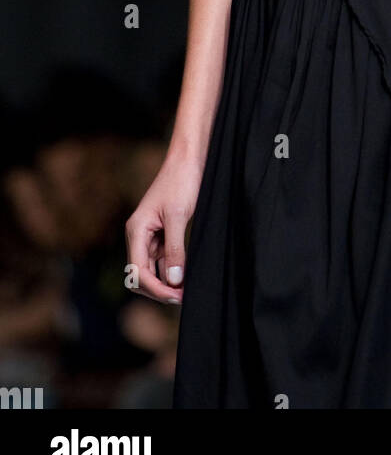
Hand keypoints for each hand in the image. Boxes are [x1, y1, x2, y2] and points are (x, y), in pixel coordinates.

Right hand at [124, 153, 204, 303]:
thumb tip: (172, 281)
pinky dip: (172, 269)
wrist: (190, 157)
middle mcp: (139, 235)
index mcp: (136, 230)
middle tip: (183, 298)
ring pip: (152, 269)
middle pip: (140, 275)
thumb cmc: (182, 180)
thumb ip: (174, 249)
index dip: (156, 289)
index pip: (138, 272)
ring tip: (186, 290)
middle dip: (158, 289)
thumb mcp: (179, 216)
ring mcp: (150, 234)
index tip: (177, 297)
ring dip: (166, 282)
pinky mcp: (163, 231)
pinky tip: (186, 275)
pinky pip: (163, 258)